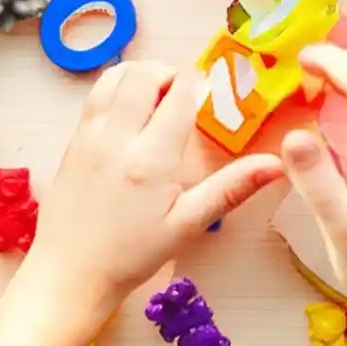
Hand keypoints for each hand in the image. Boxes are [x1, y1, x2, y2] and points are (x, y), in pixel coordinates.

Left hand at [28, 61, 284, 313]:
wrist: (70, 273)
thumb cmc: (132, 254)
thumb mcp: (187, 225)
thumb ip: (231, 189)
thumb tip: (276, 165)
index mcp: (150, 159)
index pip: (179, 95)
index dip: (200, 81)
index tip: (214, 86)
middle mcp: (117, 139)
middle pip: (143, 74)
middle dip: (169, 72)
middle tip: (184, 94)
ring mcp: (89, 136)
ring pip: (114, 77)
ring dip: (140, 75)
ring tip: (157, 96)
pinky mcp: (73, 142)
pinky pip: (96, 97)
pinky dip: (117, 89)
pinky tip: (131, 114)